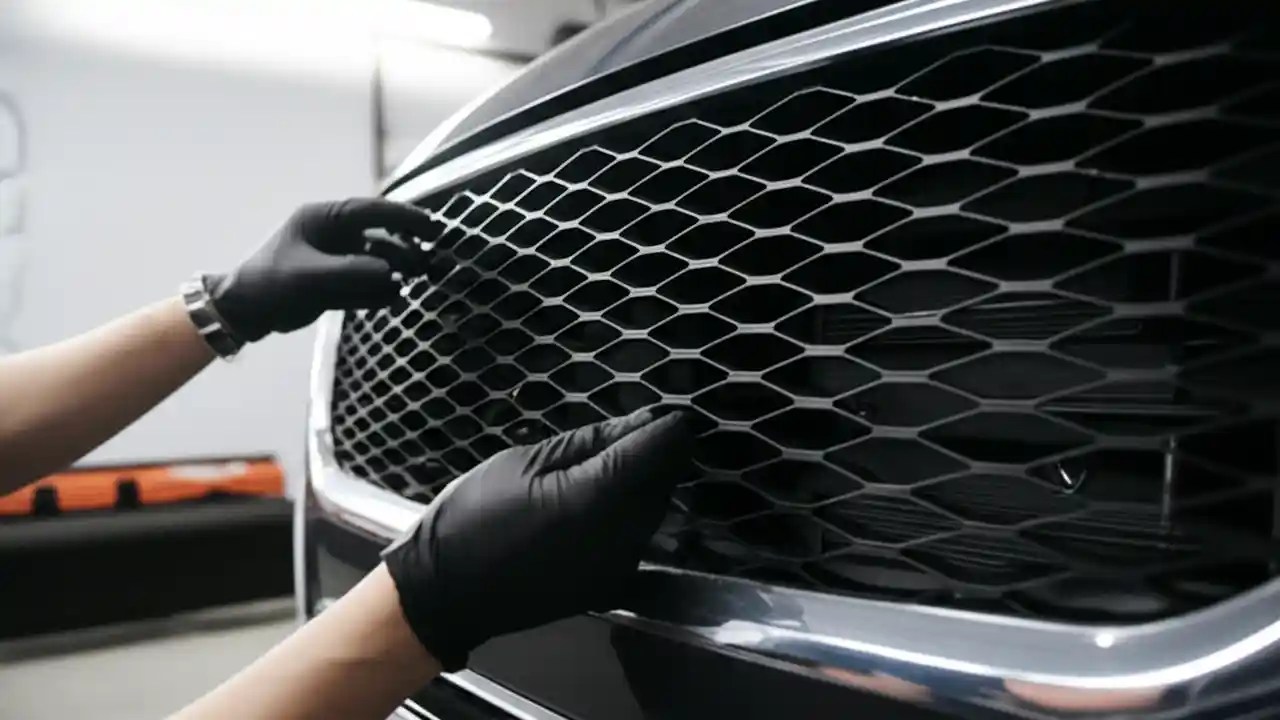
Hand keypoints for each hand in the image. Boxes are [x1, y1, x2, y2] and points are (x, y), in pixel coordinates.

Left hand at [208, 198, 445, 342]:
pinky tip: (393, 298)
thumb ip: (350, 272)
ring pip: (376, 261)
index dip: (403, 216)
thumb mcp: (308, 277)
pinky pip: (366, 284)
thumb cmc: (268, 284)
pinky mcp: (336, 284)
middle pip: (379, 235)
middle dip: (405, 247)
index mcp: (323, 219)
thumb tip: (389, 272)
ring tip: (414, 281)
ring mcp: (336, 260)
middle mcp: (333, 236)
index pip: (370, 211)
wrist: (244, 313)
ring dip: (396, 271)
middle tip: (431, 257)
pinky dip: (380, 291)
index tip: (431, 225)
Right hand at [382, 407, 693, 670]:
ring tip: (588, 475)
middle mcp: (623, 538)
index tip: (650, 412)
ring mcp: (620, 568)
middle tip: (606, 442)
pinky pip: (636, 537)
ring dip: (638, 486)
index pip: (666, 449)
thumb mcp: (525, 461)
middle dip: (650, 454)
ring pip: (654, 508)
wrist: (444, 594)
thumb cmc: (472, 517)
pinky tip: (585, 510)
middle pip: (666, 479)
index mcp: (598, 499)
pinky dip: (625, 516)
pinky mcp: (612, 585)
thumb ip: (591, 442)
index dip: (664, 424)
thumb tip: (645, 421)